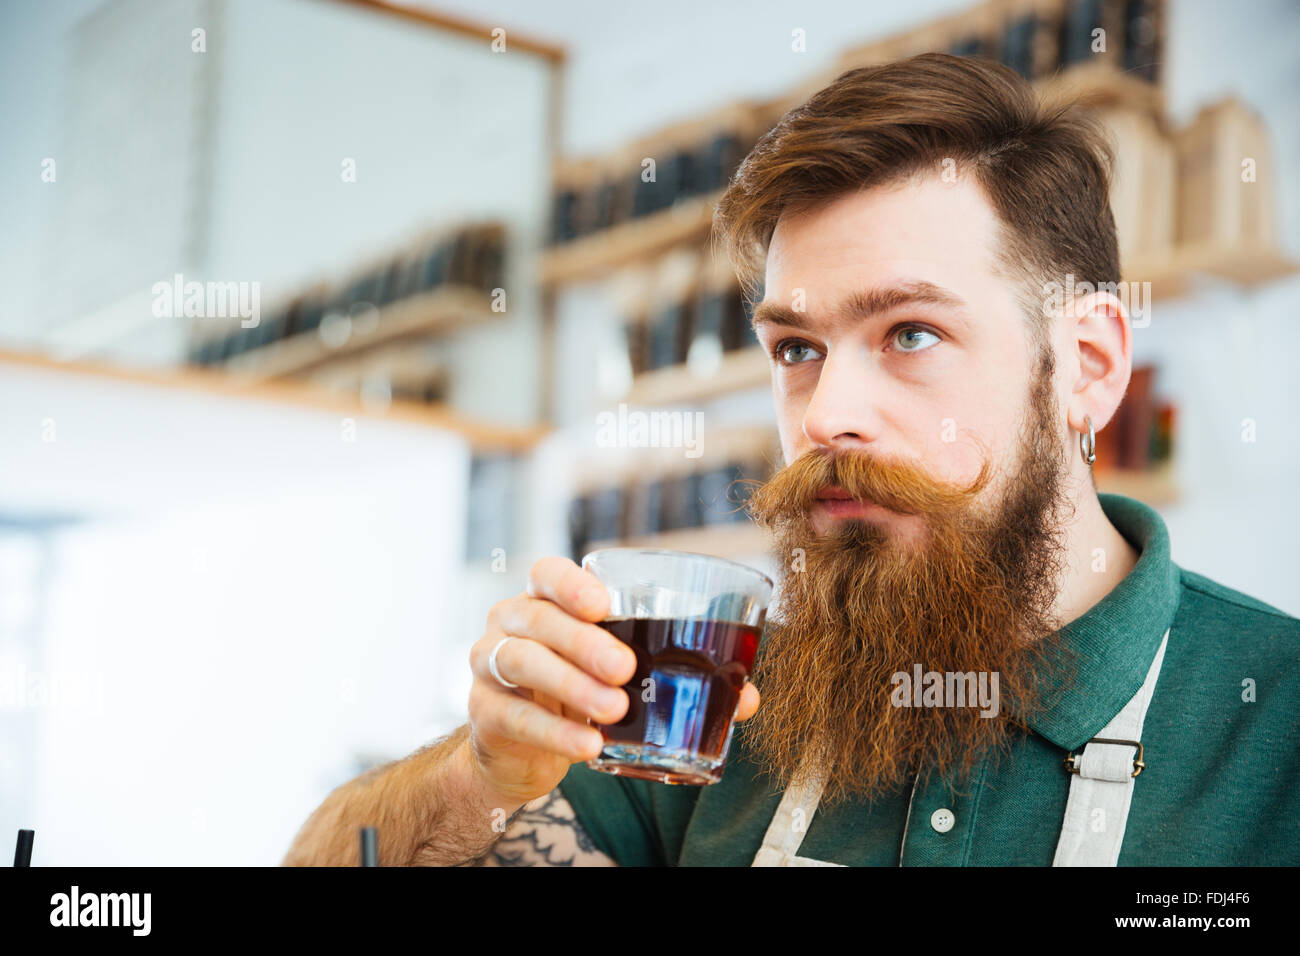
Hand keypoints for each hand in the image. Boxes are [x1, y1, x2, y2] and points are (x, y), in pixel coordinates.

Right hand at [464, 556, 759, 804]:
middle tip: (627, 670)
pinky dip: (555, 732)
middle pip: (537, 619)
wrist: (518, 752)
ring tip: (615, 709)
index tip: (603, 604)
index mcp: (544, 602)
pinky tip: (589, 746)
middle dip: (583, 642)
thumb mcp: (618, 677)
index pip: (546, 573)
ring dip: (570, 684)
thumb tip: (748, 695)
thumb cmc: (578, 694)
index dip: (570, 583)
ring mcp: (489, 668)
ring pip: (520, 662)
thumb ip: (678, 676)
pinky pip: (516, 718)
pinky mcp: (485, 714)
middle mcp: (509, 625)